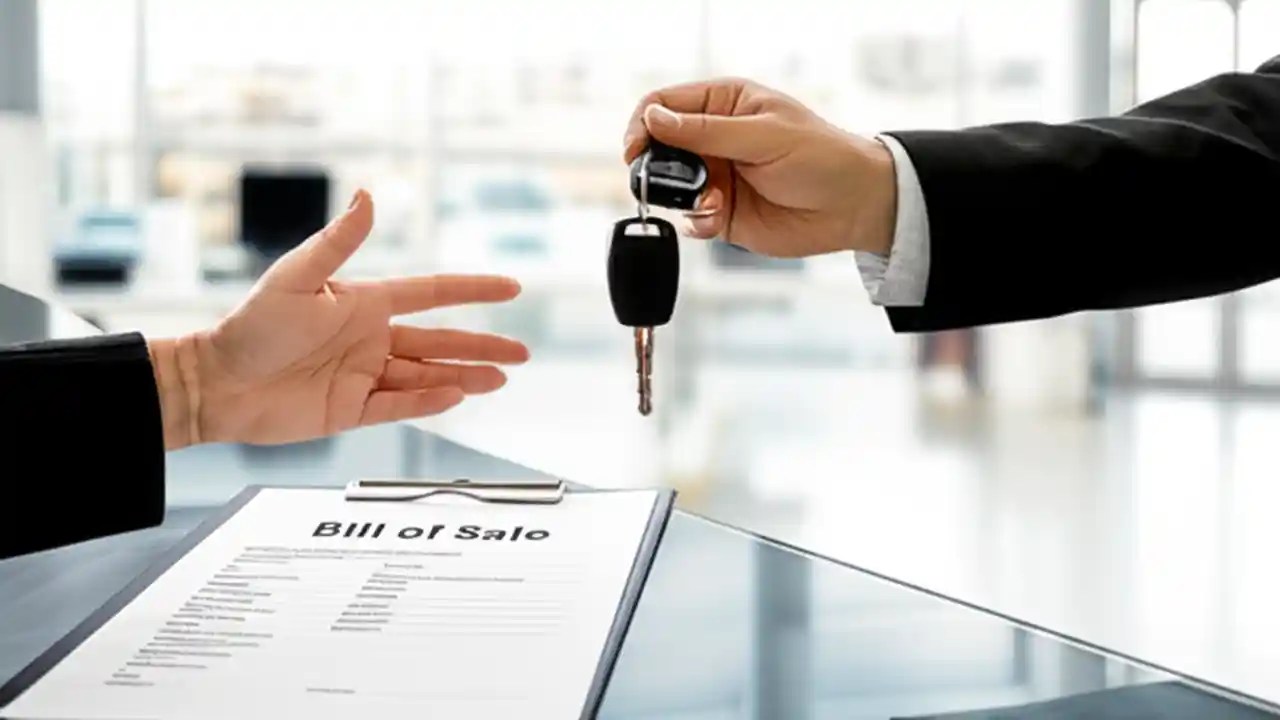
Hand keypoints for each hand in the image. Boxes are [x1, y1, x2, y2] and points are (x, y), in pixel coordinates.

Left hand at [148, 190, 528, 448]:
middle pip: (441, 340)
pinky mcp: (352, 409)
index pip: (432, 294)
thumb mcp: (295, 278)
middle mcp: (371, 338)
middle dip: (484, 345)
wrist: (217, 383)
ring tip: (502, 378)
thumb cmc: (249, 326)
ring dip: (466, 375)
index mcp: (364, 303)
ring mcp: (364, 375)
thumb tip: (368, 197)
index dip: (473, 291)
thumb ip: (338, 244)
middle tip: (523, 352)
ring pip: (428, 375)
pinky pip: (400, 406)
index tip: (511, 287)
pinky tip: (458, 395)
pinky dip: (430, 402)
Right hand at [622, 78, 896, 256]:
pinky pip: (689, 218)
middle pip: (659, 148)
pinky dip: (695, 221)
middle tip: (672, 183)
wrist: (853, 207)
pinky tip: (717, 219)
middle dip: (659, 168)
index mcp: (724, 104)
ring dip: (683, 198)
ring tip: (713, 203)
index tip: (637, 148)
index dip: (644, 123)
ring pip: (671, 187)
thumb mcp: (764, 137)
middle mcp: (714, 139)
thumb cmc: (822, 158)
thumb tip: (655, 119)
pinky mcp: (721, 212)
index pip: (664, 104)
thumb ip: (707, 131)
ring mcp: (716, 176)